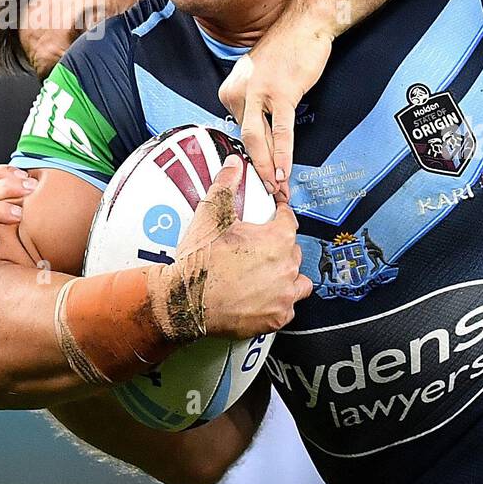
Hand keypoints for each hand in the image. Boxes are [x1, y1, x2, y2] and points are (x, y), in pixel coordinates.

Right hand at [156, 155, 312, 340]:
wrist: (185, 300)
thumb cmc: (199, 261)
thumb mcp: (210, 216)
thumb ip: (225, 185)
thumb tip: (234, 165)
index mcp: (277, 239)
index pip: (289, 219)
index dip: (279, 216)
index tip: (275, 216)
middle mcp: (287, 266)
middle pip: (292, 250)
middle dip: (278, 247)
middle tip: (258, 250)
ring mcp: (284, 294)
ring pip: (298, 280)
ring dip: (286, 276)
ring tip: (266, 274)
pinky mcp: (277, 317)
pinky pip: (288, 307)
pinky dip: (279, 302)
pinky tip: (263, 297)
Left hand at [217, 17, 333, 199]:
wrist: (305, 25)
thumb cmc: (287, 50)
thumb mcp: (259, 78)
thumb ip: (255, 103)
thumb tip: (261, 132)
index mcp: (230, 91)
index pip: (238, 132)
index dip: (250, 158)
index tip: (260, 176)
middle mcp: (238, 92)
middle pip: (245, 141)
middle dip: (255, 171)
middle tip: (264, 192)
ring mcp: (258, 93)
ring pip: (257, 140)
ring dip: (266, 168)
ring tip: (275, 189)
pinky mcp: (281, 94)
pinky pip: (280, 131)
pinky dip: (282, 154)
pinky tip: (284, 171)